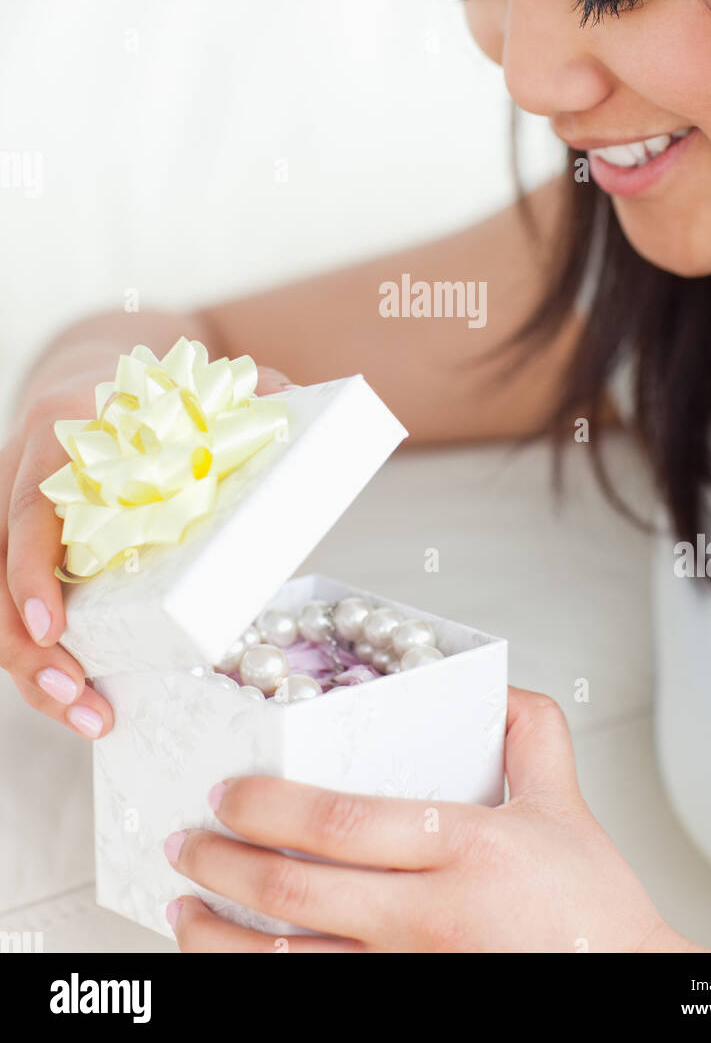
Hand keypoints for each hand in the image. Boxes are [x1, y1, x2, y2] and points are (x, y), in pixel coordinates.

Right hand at [0, 358, 291, 738]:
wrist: (97, 387)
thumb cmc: (151, 398)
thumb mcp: (188, 388)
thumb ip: (236, 395)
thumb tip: (289, 398)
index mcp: (59, 443)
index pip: (29, 512)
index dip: (31, 573)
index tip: (53, 628)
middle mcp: (21, 482)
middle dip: (26, 647)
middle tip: (75, 693)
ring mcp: (14, 522)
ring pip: (0, 606)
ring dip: (34, 670)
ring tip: (90, 716)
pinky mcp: (25, 557)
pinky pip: (20, 614)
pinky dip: (47, 661)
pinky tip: (83, 698)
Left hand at [165, 687, 699, 952]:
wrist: (626, 989)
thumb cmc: (592, 916)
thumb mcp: (566, 808)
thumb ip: (531, 737)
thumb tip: (497, 687)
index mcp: (465, 852)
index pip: (344, 824)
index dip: (271, 808)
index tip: (231, 792)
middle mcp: (430, 920)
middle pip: (298, 894)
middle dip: (225, 864)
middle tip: (188, 841)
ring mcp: (410, 977)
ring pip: (290, 965)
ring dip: (221, 939)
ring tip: (186, 908)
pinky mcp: (400, 1012)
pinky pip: (314, 1000)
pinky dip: (261, 985)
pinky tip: (236, 967)